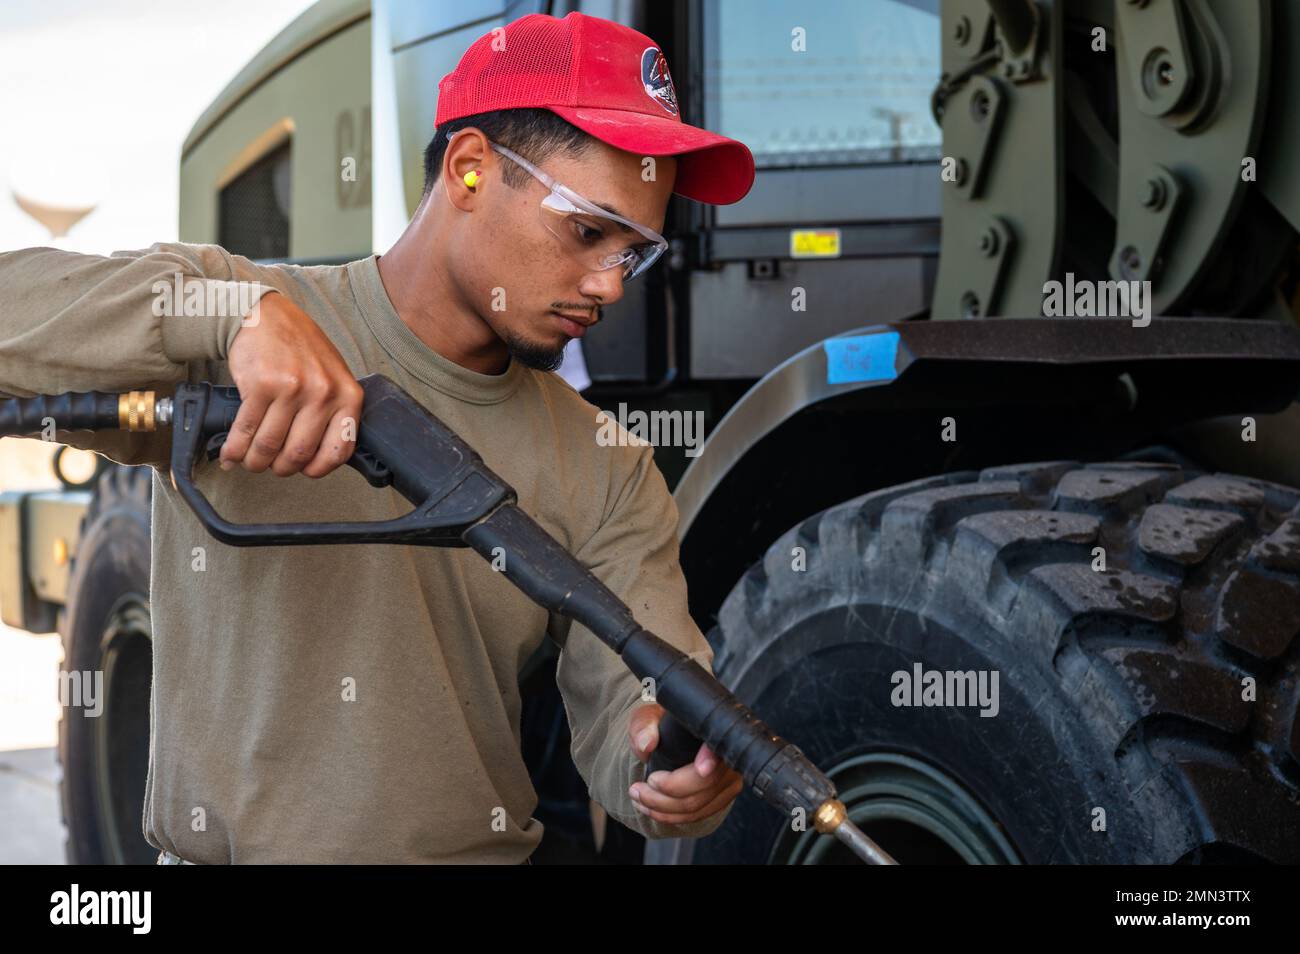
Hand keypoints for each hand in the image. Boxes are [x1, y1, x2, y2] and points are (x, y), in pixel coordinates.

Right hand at [221, 291, 363, 477]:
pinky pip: (246, 430)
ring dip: (255, 461)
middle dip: (281, 468)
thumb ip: (333, 412)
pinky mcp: (260, 385)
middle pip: (299, 453)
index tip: (305, 470)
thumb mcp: (333, 376)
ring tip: (250, 460)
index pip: (339, 450)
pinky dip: (234, 448)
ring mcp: (292, 389)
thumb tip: (317, 456)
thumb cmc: (301, 348)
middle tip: (272, 466)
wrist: (267, 316)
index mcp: (347, 395)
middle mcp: (323, 393)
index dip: (318, 468)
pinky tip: (231, 452)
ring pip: (269, 446)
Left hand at [627, 703, 742, 825]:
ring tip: (638, 798)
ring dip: (663, 808)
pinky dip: (671, 816)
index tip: (700, 768)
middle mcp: (728, 758)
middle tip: (637, 789)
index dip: (711, 759)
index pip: (718, 748)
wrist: (672, 735)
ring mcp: (729, 781)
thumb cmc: (661, 725)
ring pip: (697, 806)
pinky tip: (652, 809)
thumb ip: (643, 726)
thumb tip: (647, 743)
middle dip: (666, 793)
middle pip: (704, 785)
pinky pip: (697, 815)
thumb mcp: (647, 718)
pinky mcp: (721, 798)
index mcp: (714, 732)